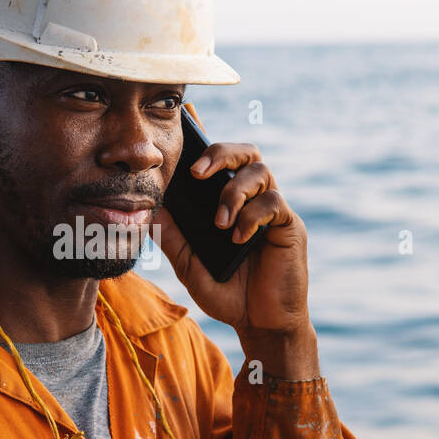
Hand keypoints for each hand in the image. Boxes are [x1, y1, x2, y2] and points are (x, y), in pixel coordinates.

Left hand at [153, 143, 319, 378]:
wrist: (260, 324)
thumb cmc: (227, 292)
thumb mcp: (188, 263)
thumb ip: (172, 234)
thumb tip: (149, 204)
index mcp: (227, 202)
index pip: (219, 161)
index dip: (206, 137)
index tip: (188, 115)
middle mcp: (251, 199)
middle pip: (246, 152)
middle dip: (220, 153)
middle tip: (197, 171)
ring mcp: (273, 210)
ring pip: (260, 171)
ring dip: (234, 193)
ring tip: (220, 223)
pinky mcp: (289, 225)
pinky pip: (274, 203)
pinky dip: (252, 217)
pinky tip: (239, 239)